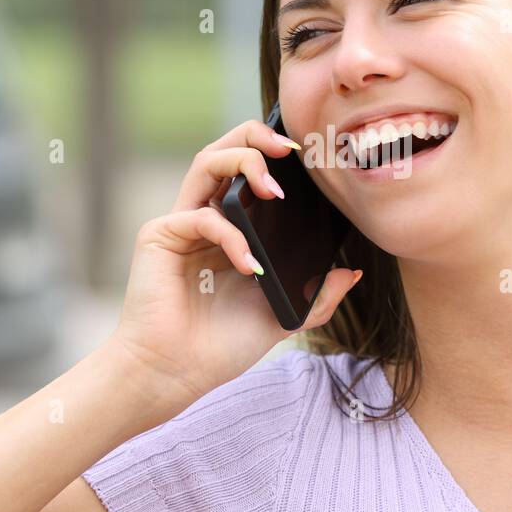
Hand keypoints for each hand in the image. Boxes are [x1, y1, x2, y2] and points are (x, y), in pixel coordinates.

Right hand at [107, 118, 361, 407]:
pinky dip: (232, 236)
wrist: (174, 375)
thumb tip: (352, 271)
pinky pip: (201, 216)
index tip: (312, 159)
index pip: (250, 172)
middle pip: (224, 150)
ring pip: (206, 163)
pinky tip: (250, 266)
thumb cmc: (220, 346)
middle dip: (256, 136)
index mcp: (231, 228)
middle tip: (290, 148)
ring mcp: (180, 223)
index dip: (275, 155)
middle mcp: (204, 217)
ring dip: (243, 162)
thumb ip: (316, 296)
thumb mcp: (282, 317)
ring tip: (274, 189)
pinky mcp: (159, 235)